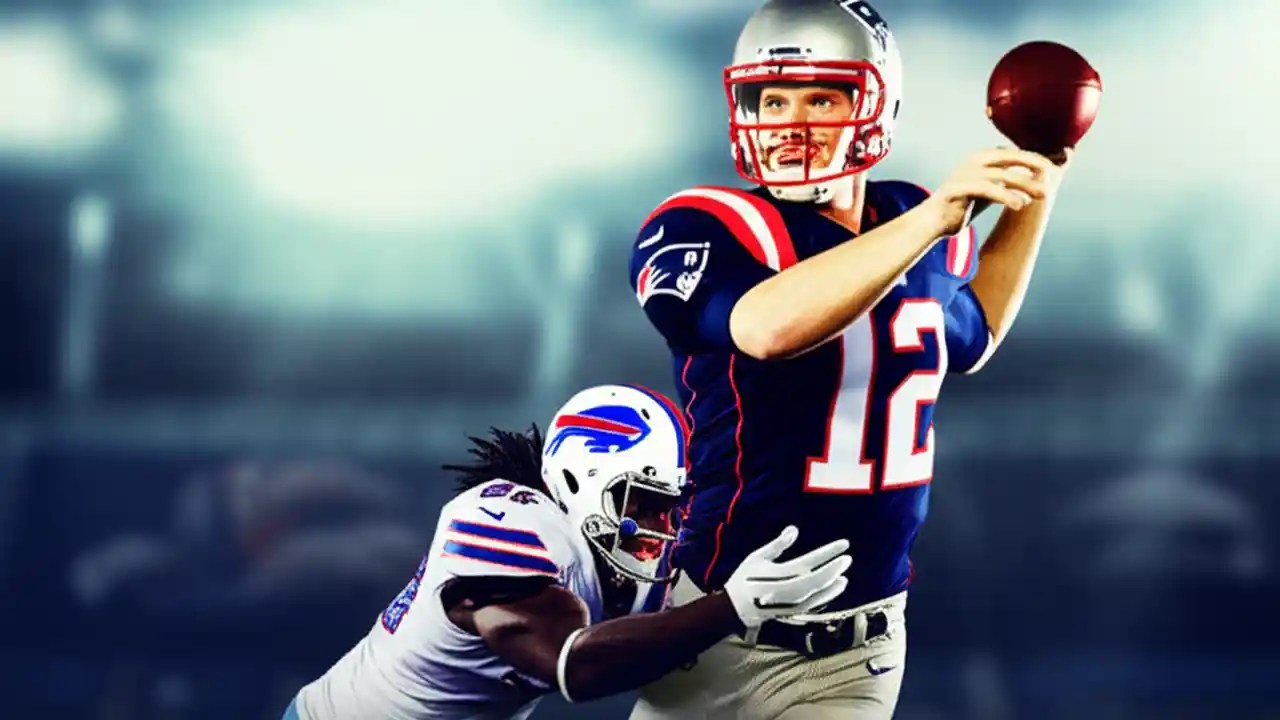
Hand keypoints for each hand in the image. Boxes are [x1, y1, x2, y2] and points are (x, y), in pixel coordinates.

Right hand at [723, 526, 850, 627]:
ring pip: (818, 595)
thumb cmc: (745, 578)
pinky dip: (825, 597)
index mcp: (780, 572)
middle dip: (835, 568)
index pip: (810, 560)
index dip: (829, 552)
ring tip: (844, 576)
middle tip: (848, 558)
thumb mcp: (757, 557)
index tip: (844, 544)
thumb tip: (794, 529)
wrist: (735, 607)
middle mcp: (788, 589)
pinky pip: (813, 605)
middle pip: (818, 579)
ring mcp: (791, 603)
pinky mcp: (792, 612)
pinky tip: (833, 591)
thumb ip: (778, 544)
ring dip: (833, 586)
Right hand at [919, 147, 1057, 236]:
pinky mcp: (960, 188)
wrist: (934, 220)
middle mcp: (974, 160)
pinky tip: (1021, 205)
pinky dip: (1006, 196)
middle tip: (1052, 176)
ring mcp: (966, 172)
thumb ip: (1006, 183)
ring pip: (1002, 174)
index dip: (1034, 158)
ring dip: (1025, 184)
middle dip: (1033, 165)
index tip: (1053, 168)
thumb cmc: (962, 205)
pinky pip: (988, 190)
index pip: (1014, 152)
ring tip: (1043, 195)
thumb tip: (1033, 183)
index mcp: (982, 157)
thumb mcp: (989, 190)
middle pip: (1011, 157)